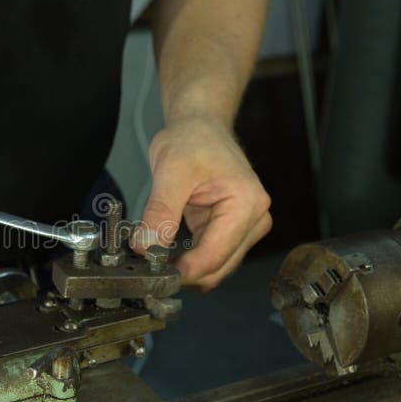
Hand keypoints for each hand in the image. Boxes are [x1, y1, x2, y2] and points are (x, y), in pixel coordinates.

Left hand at [131, 116, 271, 289]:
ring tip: (155, 258)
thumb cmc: (192, 139)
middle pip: (218, 268)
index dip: (184, 271)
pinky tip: (167, 253)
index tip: (154, 275)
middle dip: (185, 273)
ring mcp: (246, 226)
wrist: (200, 126)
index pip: (215, 255)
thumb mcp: (170, 172)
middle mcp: (255, 218)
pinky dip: (189, 260)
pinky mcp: (232, 230)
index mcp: (247, 204)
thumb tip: (145, 248)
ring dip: (187, 269)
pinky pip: (210, 256)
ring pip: (215, 267)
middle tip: (148, 269)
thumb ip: (159, 213)